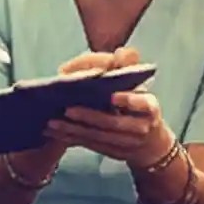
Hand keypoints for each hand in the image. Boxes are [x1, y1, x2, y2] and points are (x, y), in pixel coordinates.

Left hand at [44, 47, 169, 164]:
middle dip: (89, 116)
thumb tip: (121, 52)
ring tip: (53, 121)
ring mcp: (127, 144)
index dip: (129, 101)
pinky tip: (54, 131)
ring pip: (98, 137)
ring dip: (74, 129)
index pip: (145, 104)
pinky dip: (71, 138)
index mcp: (150, 107)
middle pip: (113, 123)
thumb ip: (128, 66)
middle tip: (68, 109)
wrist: (149, 142)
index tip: (112, 96)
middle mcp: (142, 128)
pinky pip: (89, 144)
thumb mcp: (139, 82)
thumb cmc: (138, 102)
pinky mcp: (111, 152)